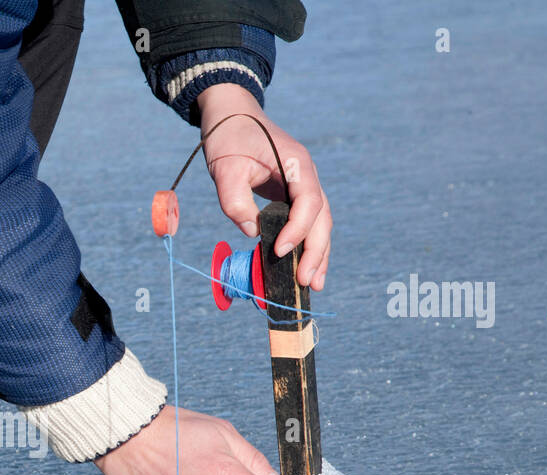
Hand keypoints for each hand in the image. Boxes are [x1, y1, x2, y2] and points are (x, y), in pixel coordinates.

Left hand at [196, 84, 330, 291]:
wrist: (231, 117)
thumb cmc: (228, 139)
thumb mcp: (225, 168)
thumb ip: (235, 201)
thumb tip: (252, 233)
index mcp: (296, 164)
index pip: (308, 202)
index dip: (297, 229)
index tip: (280, 251)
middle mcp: (307, 177)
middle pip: (321, 218)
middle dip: (315, 252)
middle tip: (305, 282)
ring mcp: (303, 187)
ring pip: (318, 224)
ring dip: (317, 254)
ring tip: (312, 284)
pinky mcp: (293, 196)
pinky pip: (305, 224)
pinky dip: (305, 246)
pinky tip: (302, 268)